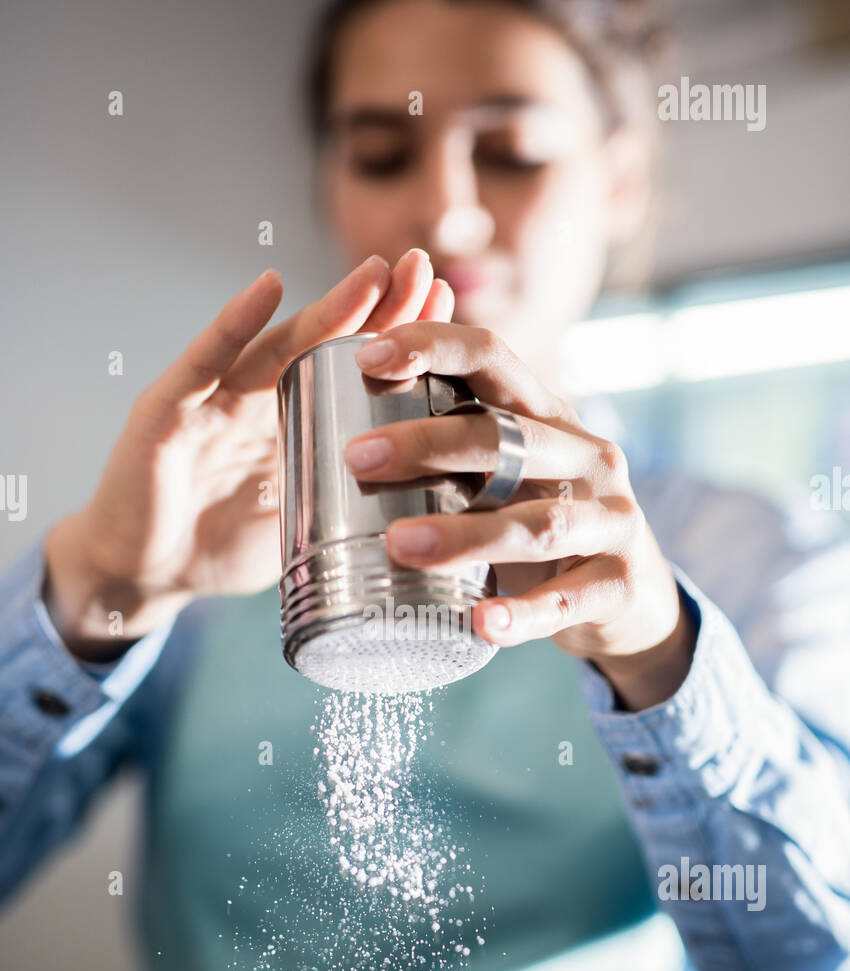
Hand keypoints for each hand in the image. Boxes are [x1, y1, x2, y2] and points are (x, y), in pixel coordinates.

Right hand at [45, 250, 453, 658]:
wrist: (144, 580)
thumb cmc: (218, 551)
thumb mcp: (301, 530)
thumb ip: (344, 507)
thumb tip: (421, 520)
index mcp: (292, 424)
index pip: (354, 369)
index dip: (399, 339)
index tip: (446, 306)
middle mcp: (259, 400)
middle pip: (327, 343)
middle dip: (377, 305)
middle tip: (422, 266)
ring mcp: (215, 401)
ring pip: (278, 343)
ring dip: (326, 307)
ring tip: (374, 273)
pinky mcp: (169, 413)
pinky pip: (204, 362)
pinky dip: (233, 324)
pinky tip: (268, 288)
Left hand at [345, 321, 696, 709]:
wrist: (632, 594)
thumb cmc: (542, 521)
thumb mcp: (508, 474)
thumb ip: (449, 449)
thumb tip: (338, 429)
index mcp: (548, 416)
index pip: (494, 357)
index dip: (433, 346)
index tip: (366, 356)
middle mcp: (587, 456)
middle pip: (507, 439)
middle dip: (428, 444)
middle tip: (358, 460)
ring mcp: (611, 519)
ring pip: (537, 523)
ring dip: (465, 534)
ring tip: (400, 546)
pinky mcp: (619, 582)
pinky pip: (568, 601)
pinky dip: (524, 616)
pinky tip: (484, 624)